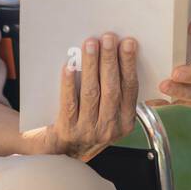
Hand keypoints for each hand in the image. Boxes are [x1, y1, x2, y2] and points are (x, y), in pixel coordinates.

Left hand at [42, 33, 138, 160]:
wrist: (60, 152)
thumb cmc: (86, 126)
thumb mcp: (109, 116)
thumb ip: (115, 94)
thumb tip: (115, 54)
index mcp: (125, 122)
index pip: (130, 88)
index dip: (129, 64)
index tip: (128, 43)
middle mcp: (109, 128)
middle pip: (112, 88)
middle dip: (111, 60)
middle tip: (109, 37)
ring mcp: (88, 130)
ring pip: (92, 92)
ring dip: (92, 65)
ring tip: (90, 44)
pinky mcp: (67, 130)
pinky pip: (69, 103)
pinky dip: (69, 83)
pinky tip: (69, 66)